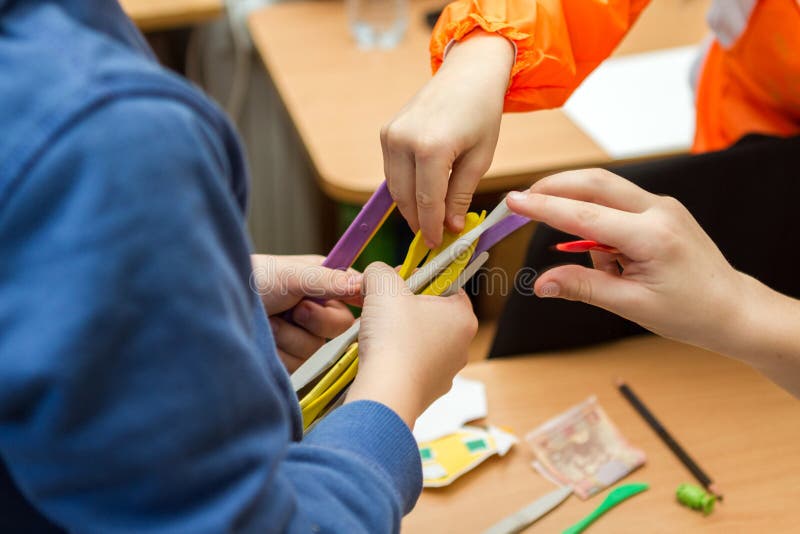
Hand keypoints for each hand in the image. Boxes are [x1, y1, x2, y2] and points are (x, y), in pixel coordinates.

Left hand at [251, 255, 361, 371]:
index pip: (355, 293)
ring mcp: (301, 336)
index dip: (359, 300)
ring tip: (271, 321)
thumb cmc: (251, 280)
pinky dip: (279, 352)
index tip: (359, 303)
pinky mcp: (288, 360)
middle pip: (341, 327)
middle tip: (294, 308)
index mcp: (322, 281)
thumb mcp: (292, 275)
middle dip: (315, 320)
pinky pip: (298, 364)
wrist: (214, 308)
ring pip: (317, 348)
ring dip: (291, 336)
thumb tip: (362, 282)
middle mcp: (315, 309)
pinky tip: (265, 340)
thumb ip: (328, 281)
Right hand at [345, 262, 477, 425]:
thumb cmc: (393, 336)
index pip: (449, 286)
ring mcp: (446, 372)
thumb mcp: (383, 286)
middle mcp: (462, 346)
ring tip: (376, 333)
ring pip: (421, 340)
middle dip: (407, 306)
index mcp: (463, 317)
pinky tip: (378, 357)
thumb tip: (378, 273)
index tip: (399, 281)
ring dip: (400, 333)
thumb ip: (381, 271)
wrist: (385, 394)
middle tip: (383, 306)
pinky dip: (396, 359)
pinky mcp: (428, 391)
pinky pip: (411, 365)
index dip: (422, 277)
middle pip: (433, 313)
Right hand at [381, 30, 513, 247]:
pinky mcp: (386, 133)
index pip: (427, 201)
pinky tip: (421, 196)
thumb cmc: (481, 112)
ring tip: (428, 220)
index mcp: (432, 147)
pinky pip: (392, 172)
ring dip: (410, 207)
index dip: (432, 227)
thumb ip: (461, 194)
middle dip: (419, 221)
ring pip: (395, 187)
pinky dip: (405, 188)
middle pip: (406, 197)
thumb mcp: (480, 158)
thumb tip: (452, 227)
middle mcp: (404, 140)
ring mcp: (391, 135)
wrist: (468, 73)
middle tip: (433, 237)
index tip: (437, 243)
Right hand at [505, 169, 747, 352]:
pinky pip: (618, 205)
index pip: (584, 215)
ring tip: (604, 267)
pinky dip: (600, 224)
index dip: (543, 207)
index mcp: (652, 236)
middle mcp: (659, 210)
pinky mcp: (660, 208)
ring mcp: (662, 205)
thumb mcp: (631, 305)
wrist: (734, 309)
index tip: (513, 201)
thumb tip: (541, 284)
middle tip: (523, 203)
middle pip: (594, 182)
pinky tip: (615, 260)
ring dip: (580, 212)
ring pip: (604, 190)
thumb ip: (582, 287)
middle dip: (554, 188)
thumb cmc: (690, 312)